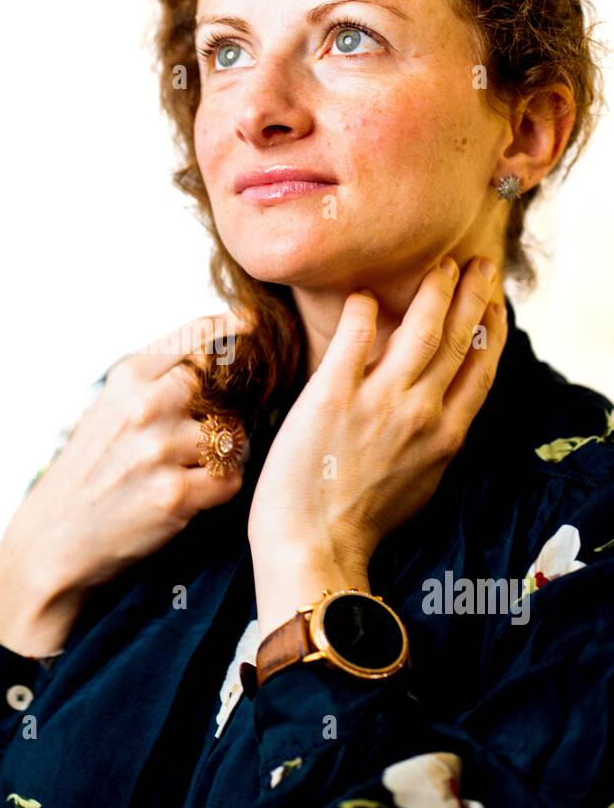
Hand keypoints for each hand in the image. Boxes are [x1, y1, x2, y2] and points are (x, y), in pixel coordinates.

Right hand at [0, 312, 249, 655]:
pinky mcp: (175, 495)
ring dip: (223, 457)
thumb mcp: (111, 407)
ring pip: (233, 437)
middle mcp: (146, 406)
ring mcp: (160, 450)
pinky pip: (230, 480)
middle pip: (228, 386)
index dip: (235, 330)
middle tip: (211, 433)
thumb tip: (222, 349)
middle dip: (230, 409)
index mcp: (130, 376)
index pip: (200, 334)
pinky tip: (191, 497)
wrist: (52, 538)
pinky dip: (218, 490)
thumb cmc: (91, 472)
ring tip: (189, 472)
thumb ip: (158, 378)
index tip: (253, 329)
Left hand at [248, 257, 507, 633]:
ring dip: (434, 291)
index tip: (494, 303)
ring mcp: (379, 400)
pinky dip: (364, 310)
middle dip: (473, 295)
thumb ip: (433, 443)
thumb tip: (440, 415)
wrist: (314, 544)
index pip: (481, 369)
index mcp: (446, 436)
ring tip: (439, 266)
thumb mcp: (420, 484)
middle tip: (478, 263)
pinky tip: (365, 294)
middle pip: (458, 339)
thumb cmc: (360, 523)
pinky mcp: (333, 393)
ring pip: (420, 329)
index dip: (491, 330)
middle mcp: (421, 412)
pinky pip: (356, 336)